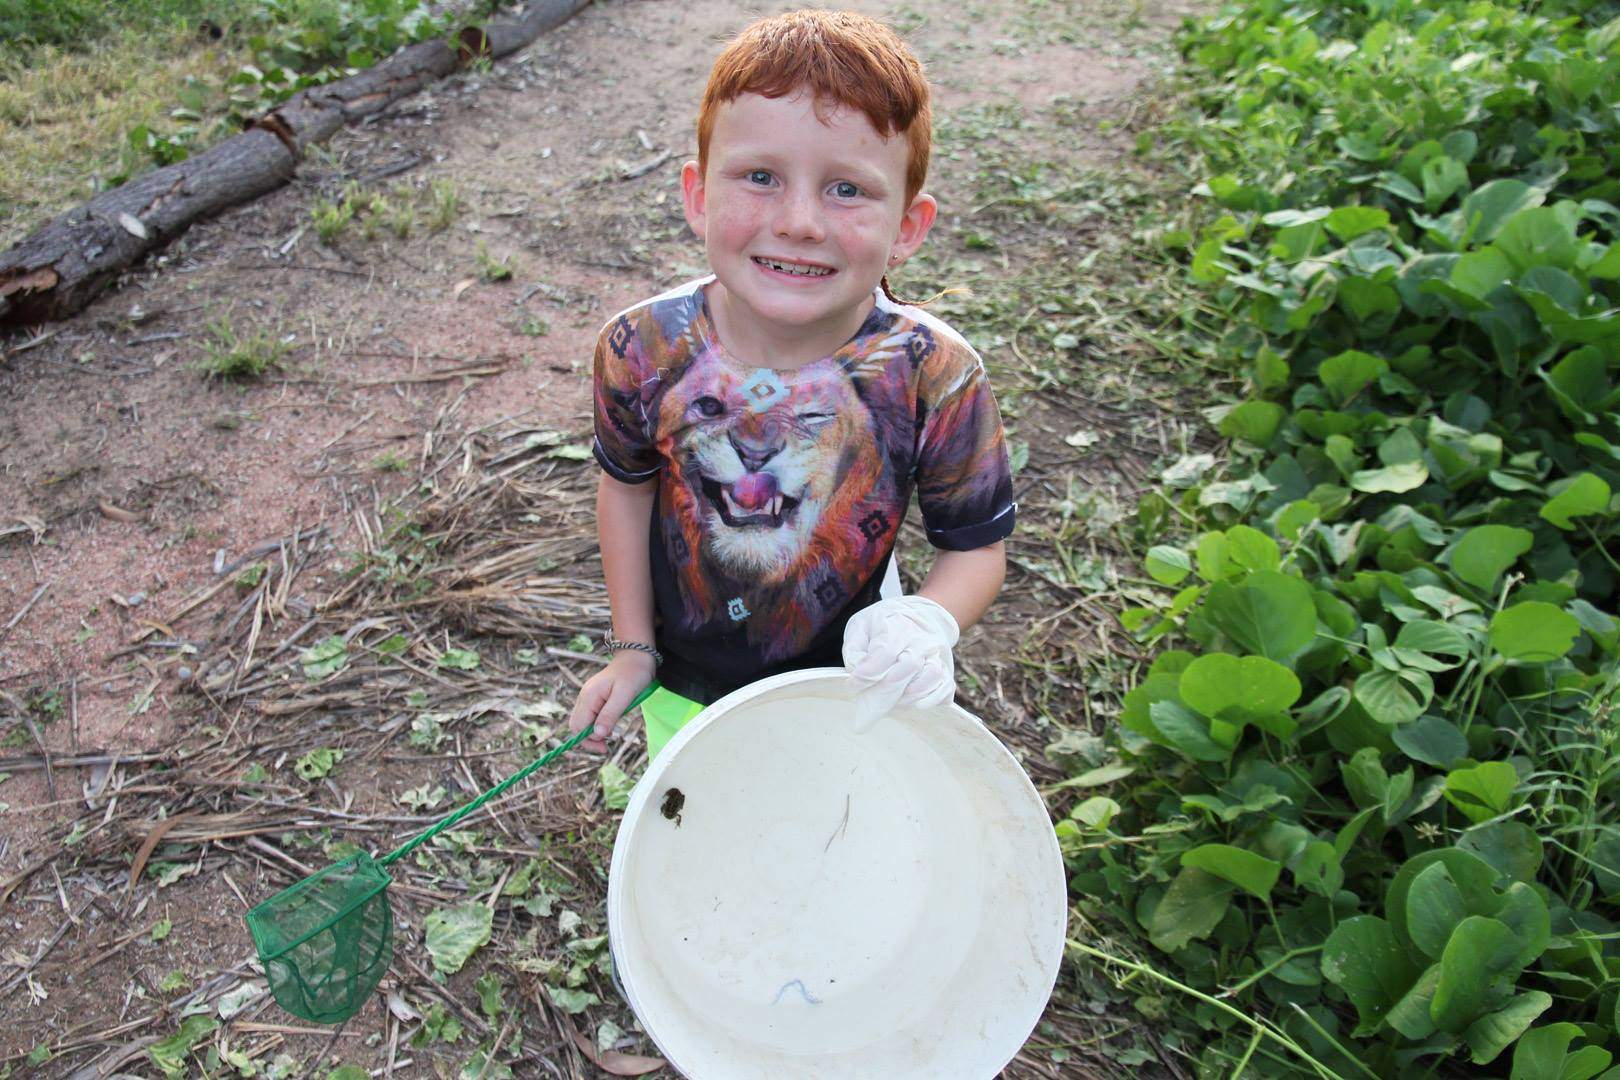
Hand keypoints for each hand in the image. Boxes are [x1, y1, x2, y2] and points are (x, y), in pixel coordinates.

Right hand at [568, 651, 656, 752]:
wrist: (636, 656)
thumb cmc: (633, 674)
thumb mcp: (624, 696)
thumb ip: (610, 714)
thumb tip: (598, 734)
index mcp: (589, 696)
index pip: (578, 726)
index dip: (588, 740)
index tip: (604, 747)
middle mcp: (584, 697)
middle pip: (576, 725)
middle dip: (588, 739)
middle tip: (606, 746)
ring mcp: (588, 696)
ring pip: (582, 721)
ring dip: (593, 732)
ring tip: (610, 734)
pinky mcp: (595, 697)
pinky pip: (590, 715)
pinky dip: (597, 724)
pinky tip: (609, 725)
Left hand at [841, 596, 959, 731]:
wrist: (919, 613)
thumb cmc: (884, 624)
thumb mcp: (861, 625)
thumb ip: (854, 649)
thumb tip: (856, 672)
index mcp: (896, 626)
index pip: (885, 652)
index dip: (868, 673)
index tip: (853, 684)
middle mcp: (920, 639)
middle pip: (909, 665)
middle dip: (888, 688)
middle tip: (871, 700)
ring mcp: (936, 653)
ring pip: (932, 675)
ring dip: (911, 695)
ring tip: (893, 703)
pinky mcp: (945, 668)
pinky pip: (946, 686)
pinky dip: (934, 699)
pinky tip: (917, 705)